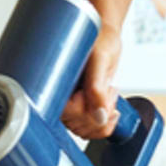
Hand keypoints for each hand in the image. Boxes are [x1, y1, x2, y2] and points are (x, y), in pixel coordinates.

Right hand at [62, 25, 126, 139]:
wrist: (104, 34)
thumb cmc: (98, 38)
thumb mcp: (100, 59)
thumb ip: (97, 87)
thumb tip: (99, 116)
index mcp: (55, 85)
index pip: (70, 116)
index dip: (91, 111)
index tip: (106, 91)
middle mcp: (59, 98)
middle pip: (78, 126)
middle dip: (101, 112)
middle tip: (109, 87)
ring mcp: (69, 105)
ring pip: (84, 131)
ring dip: (104, 118)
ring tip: (109, 92)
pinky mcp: (79, 108)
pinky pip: (89, 129)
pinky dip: (105, 123)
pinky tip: (110, 105)